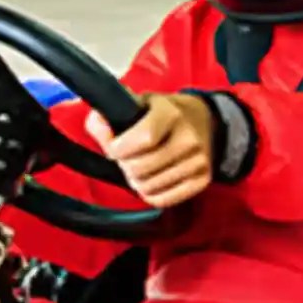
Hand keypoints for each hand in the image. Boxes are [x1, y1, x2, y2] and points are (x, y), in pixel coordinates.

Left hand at [85, 93, 214, 207]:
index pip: (144, 138)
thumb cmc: (162, 113)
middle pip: (141, 168)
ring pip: (149, 187)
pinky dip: (150, 194)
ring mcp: (198, 160)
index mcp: (171, 113)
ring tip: (140, 168)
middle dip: (125, 166)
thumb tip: (97, 125)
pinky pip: (164, 200)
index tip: (113, 148)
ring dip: (136, 181)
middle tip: (127, 158)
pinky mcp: (203, 179)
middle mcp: (188, 137)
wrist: (204, 119)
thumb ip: (110, 113)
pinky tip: (151, 180)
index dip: (119, 148)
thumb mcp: (138, 103)